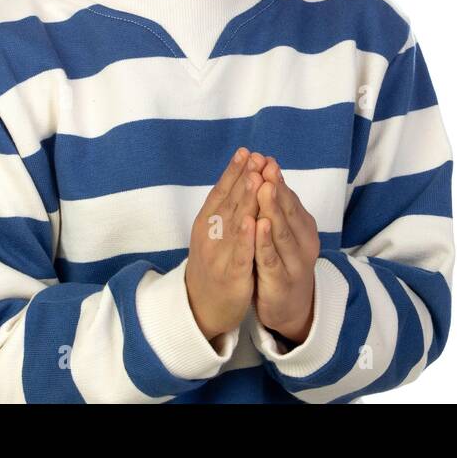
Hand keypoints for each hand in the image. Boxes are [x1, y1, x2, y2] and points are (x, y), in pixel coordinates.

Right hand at [184, 147, 266, 341]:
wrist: (200, 306)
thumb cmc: (212, 263)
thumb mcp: (214, 232)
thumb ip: (226, 207)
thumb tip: (241, 175)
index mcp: (206, 222)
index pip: (221, 192)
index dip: (233, 172)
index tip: (246, 151)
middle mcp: (210, 235)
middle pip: (229, 203)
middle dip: (244, 179)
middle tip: (255, 157)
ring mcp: (218, 255)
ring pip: (234, 225)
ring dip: (245, 201)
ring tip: (256, 179)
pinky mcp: (230, 276)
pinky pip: (239, 255)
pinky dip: (245, 239)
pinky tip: (254, 223)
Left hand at [252, 156, 319, 345]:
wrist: (292, 308)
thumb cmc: (284, 262)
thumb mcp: (285, 232)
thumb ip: (279, 208)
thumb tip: (269, 172)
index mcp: (303, 227)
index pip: (289, 199)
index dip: (277, 179)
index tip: (265, 158)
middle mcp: (302, 241)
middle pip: (287, 211)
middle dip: (275, 188)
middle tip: (265, 166)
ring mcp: (293, 262)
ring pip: (281, 232)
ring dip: (271, 209)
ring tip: (263, 187)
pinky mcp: (281, 282)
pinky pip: (271, 260)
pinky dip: (265, 242)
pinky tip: (258, 226)